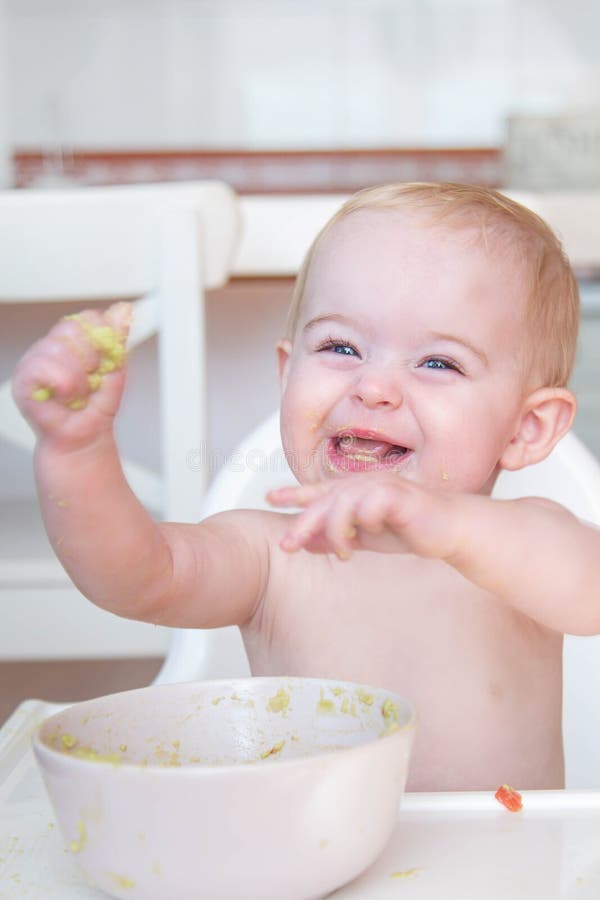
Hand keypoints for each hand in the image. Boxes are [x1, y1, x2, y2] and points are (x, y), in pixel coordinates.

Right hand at [12, 302, 130, 450]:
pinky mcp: (24, 378)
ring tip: (79, 393)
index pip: (87, 318)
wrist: (85, 437)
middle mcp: (52, 346)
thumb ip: (117, 339)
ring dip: (78, 378)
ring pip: (58, 349)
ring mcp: (35, 360)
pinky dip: (63, 385)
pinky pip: (44, 368)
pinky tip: (65, 395)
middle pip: (71, 328)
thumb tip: (124, 311)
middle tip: (92, 379)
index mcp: (74, 341)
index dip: (101, 337)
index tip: (107, 359)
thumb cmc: (96, 407)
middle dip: (90, 358)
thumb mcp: (116, 369)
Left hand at [267, 472, 460, 561]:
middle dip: (303, 522)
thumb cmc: (409, 529)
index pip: (319, 491)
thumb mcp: (366, 538)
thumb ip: (336, 537)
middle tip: (287, 544)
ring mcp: (381, 488)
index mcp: (356, 492)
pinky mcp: (398, 496)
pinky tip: (363, 539)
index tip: (270, 498)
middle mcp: (365, 485)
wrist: (449, 529)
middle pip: (324, 499)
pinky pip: (369, 505)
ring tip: (341, 553)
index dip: (295, 493)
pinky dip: (361, 522)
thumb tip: (305, 543)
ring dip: (335, 529)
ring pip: (343, 502)